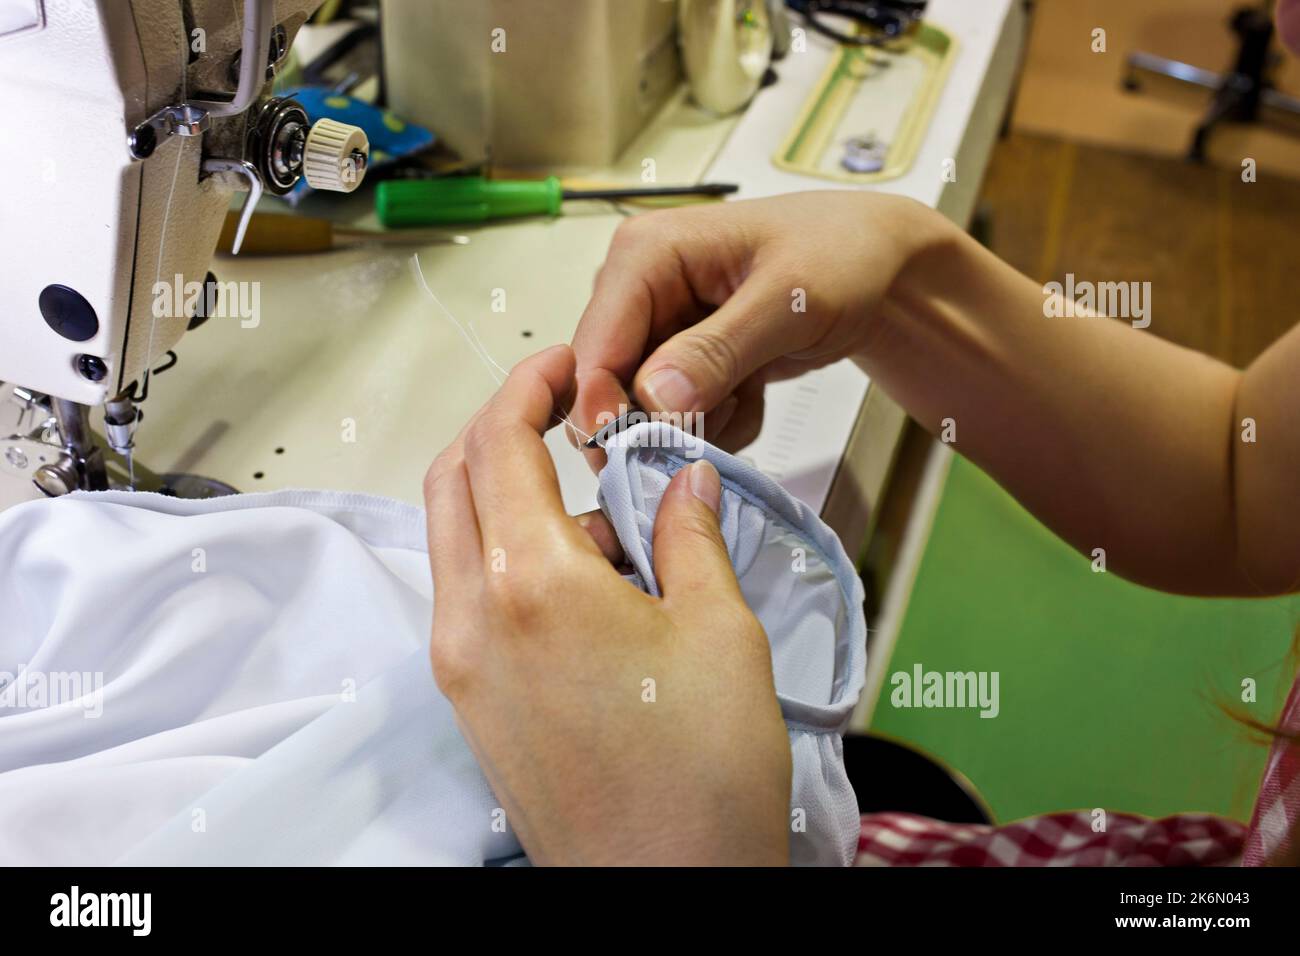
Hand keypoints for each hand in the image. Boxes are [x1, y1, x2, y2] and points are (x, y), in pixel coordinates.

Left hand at [424, 345, 792, 865]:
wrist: (664, 888)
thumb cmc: (699, 777)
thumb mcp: (720, 632)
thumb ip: (689, 534)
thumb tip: (681, 480)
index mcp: (530, 582)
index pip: (496, 443)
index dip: (526, 386)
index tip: (564, 365)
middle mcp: (472, 618)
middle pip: (451, 478)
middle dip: (499, 426)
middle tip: (563, 412)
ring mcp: (461, 665)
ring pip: (453, 537)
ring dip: (504, 492)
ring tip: (598, 508)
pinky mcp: (471, 701)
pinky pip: (468, 594)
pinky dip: (506, 553)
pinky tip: (585, 575)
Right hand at [571, 191, 946, 462]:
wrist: (885, 268)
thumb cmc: (844, 254)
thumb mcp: (788, 299)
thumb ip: (718, 350)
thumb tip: (654, 397)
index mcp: (645, 253)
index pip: (596, 345)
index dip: (605, 406)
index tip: (638, 453)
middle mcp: (639, 290)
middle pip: (610, 385)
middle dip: (663, 419)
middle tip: (720, 417)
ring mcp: (661, 329)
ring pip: (645, 411)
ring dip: (699, 422)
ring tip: (750, 393)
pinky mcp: (684, 361)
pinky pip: (678, 417)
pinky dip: (719, 420)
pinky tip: (754, 394)